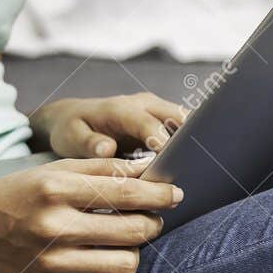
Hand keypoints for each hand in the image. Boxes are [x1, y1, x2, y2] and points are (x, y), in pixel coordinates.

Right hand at [0, 158, 181, 272]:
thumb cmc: (20, 194)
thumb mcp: (56, 170)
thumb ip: (103, 169)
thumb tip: (150, 173)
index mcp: (56, 191)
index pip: (125, 192)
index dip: (159, 193)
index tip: (173, 194)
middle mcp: (54, 228)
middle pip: (133, 230)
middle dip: (151, 222)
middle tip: (148, 217)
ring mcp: (52, 264)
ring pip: (125, 265)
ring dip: (136, 252)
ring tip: (125, 243)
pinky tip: (115, 272)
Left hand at [29, 92, 186, 158]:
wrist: (72, 117)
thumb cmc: (70, 130)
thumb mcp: (70, 138)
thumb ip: (88, 144)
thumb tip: (107, 149)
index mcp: (121, 109)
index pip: (147, 124)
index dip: (160, 141)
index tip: (170, 161)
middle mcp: (143, 104)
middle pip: (177, 117)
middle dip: (190, 139)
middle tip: (197, 166)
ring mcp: (155, 109)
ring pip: (186, 121)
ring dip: (195, 141)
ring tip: (202, 168)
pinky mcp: (161, 120)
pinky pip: (183, 128)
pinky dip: (190, 143)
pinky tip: (194, 166)